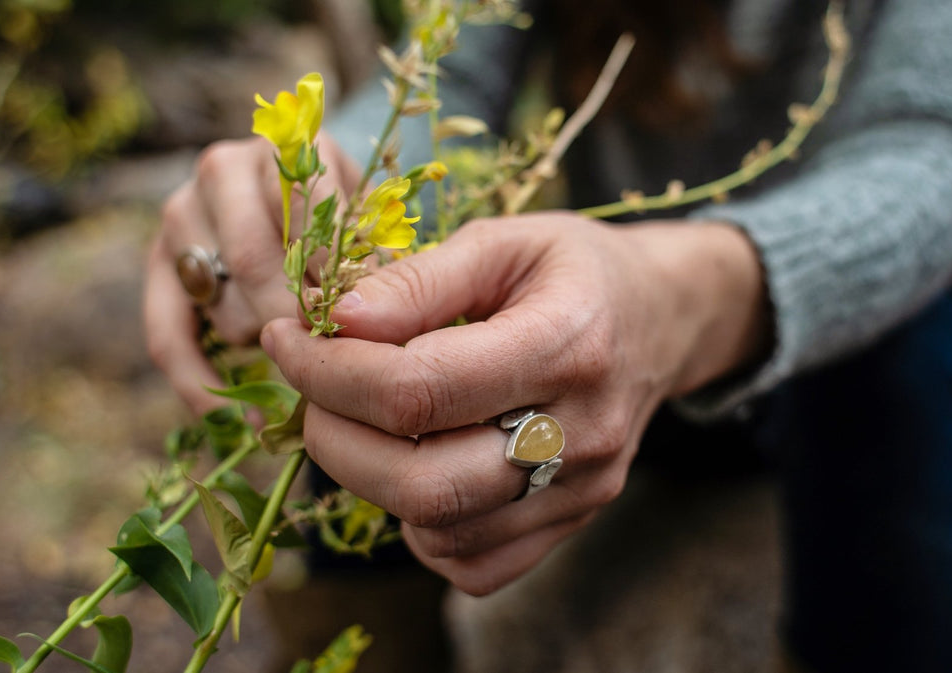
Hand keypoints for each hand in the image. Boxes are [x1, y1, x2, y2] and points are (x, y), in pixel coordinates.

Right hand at [144, 134, 360, 413]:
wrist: (296, 197)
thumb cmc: (349, 216)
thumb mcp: (371, 218)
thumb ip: (373, 257)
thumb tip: (368, 321)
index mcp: (285, 151)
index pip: (308, 222)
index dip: (337, 284)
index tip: (362, 330)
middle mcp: (222, 172)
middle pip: (257, 264)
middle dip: (301, 324)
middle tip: (336, 363)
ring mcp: (182, 216)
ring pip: (226, 308)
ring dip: (270, 349)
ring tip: (309, 365)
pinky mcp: (160, 265)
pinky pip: (168, 339)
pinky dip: (203, 388)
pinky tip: (241, 423)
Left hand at [261, 212, 769, 593]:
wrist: (663, 317)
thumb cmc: (575, 268)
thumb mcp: (503, 240)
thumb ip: (420, 279)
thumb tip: (336, 321)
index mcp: (567, 342)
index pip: (417, 389)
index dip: (328, 371)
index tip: (288, 338)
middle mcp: (582, 430)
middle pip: (424, 483)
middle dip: (335, 438)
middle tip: (312, 390)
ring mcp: (583, 488)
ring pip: (441, 529)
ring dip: (370, 480)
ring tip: (361, 420)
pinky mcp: (574, 519)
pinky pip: (474, 564)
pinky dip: (421, 526)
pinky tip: (416, 466)